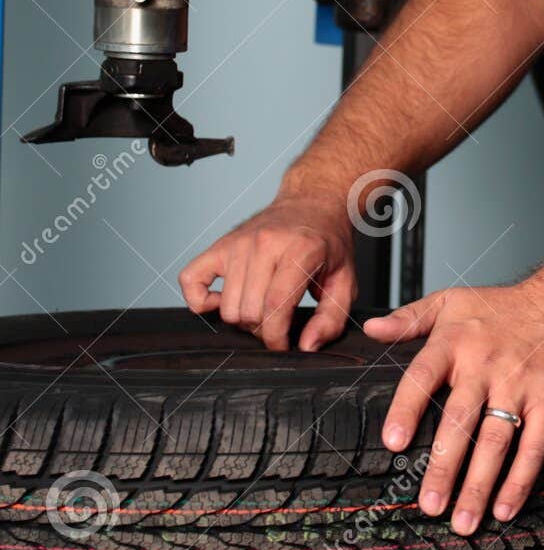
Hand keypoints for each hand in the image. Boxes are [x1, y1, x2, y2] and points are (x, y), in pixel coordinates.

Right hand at [178, 195, 355, 351]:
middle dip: (263, 329)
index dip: (277, 338)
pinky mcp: (220, 244)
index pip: (275, 306)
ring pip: (226, 306)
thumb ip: (331, 318)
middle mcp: (264, 243)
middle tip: (278, 321)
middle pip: (248, 312)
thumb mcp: (345, 281)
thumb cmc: (328, 244)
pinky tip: (222, 300)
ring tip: (260, 308)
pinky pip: (190, 280)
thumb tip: (307, 346)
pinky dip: (200, 300)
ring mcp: (238, 243)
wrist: (311, 203)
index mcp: (299, 250)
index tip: (283, 346)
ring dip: (242, 319)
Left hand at [363, 282, 543, 534]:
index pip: (423, 377)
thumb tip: (370, 329)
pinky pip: (534, 446)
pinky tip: (505, 508)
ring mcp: (518, 386)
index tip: (393, 442)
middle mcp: (485, 366)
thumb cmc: (503, 307)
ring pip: (495, 442)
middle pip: (459, 422)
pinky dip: (520, 480)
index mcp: (454, 343)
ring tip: (463, 521)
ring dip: (479, 485)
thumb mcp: (450, 302)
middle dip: (444, 467)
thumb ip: (408, 318)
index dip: (407, 409)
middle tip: (428, 505)